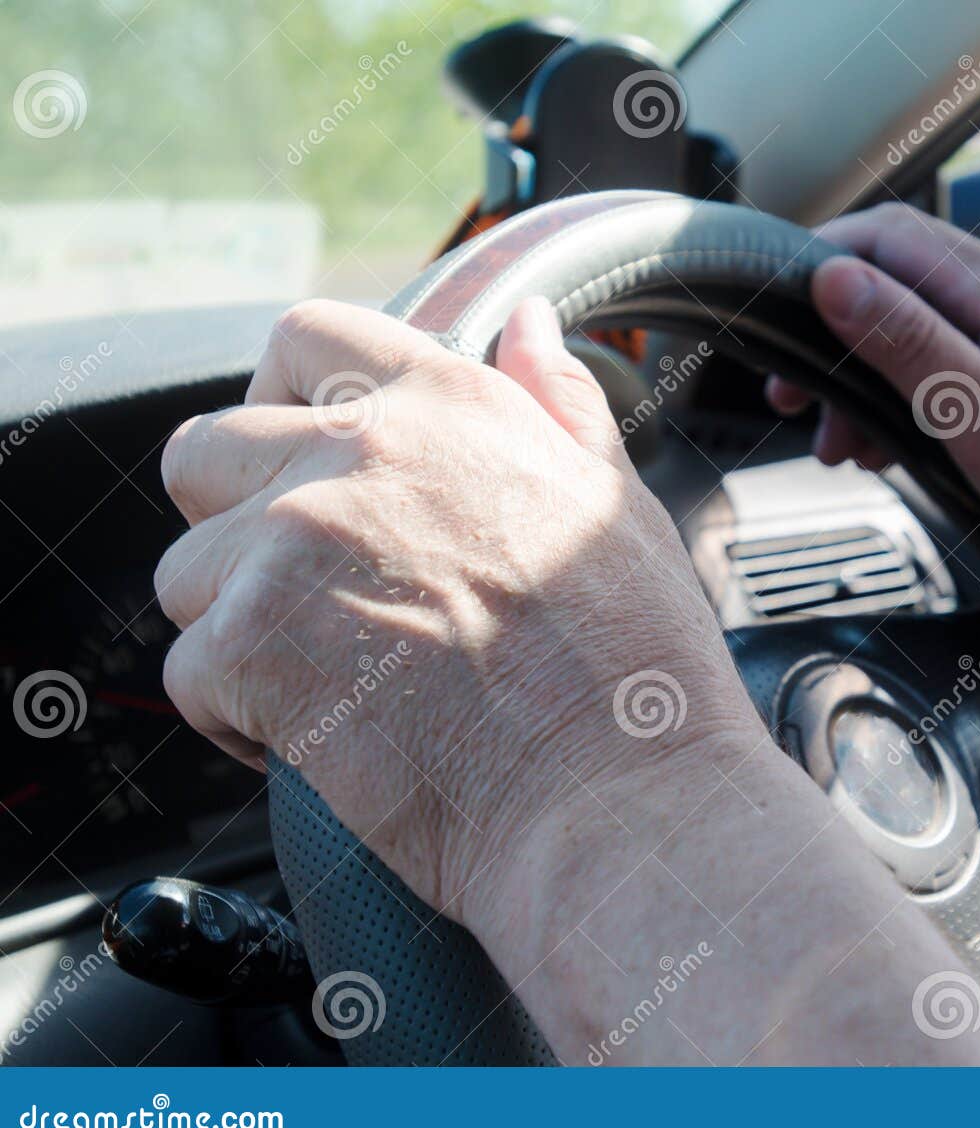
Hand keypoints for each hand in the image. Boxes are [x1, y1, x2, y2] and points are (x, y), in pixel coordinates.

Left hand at [157, 299, 770, 922]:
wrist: (618, 798)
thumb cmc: (636, 669)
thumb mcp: (615, 506)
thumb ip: (559, 404)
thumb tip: (529, 322)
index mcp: (451, 407)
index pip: (306, 338)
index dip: (286, 397)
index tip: (306, 457)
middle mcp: (358, 455)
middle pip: (207, 449)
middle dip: (236, 518)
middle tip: (310, 587)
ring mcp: (293, 544)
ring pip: (186, 568)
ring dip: (238, 623)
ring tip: (330, 678)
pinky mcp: (251, 645)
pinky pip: (188, 669)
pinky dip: (237, 715)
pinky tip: (321, 738)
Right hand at [769, 204, 979, 609]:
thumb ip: (907, 342)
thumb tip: (834, 277)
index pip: (894, 234)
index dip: (822, 263)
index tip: (779, 320)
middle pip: (909, 281)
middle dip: (843, 338)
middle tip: (800, 405)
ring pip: (936, 326)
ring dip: (879, 377)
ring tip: (850, 448)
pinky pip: (972, 358)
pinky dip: (924, 394)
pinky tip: (909, 445)